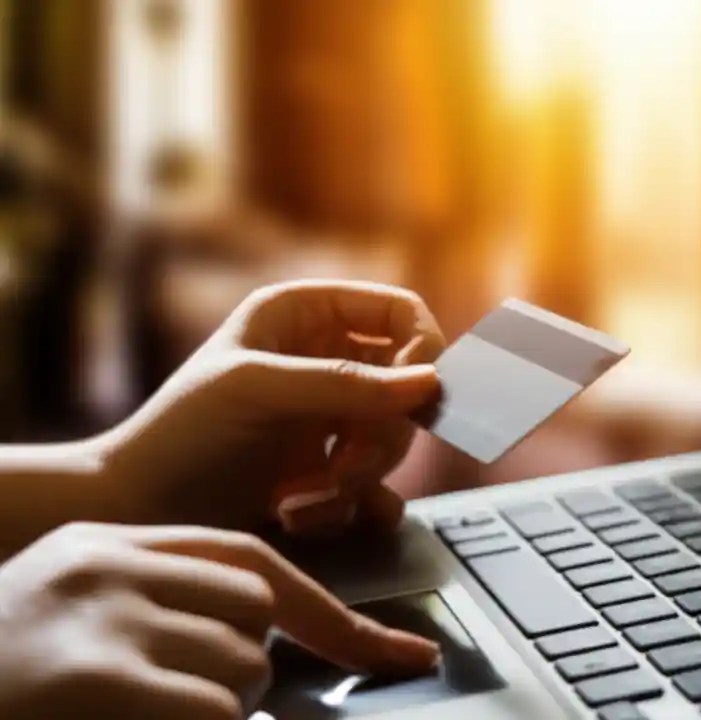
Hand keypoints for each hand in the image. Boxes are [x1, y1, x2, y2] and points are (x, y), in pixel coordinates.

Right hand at [0, 523, 437, 719]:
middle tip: (169, 698)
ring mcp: (98, 618)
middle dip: (242, 673)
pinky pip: (212, 713)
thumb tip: (260, 639)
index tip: (407, 653)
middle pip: (258, 620)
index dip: (338, 618)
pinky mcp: (91, 675)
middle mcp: (108, 565)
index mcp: (108, 547)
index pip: (255, 568)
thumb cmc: (8, 676)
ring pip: (241, 673)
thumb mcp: (81, 618)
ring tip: (129, 710)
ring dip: (211, 711)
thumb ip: (164, 611)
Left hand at [102, 280, 445, 535]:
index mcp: (305, 315)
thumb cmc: (180, 434)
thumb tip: (430, 383)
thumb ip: (346, 383)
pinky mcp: (328, 468)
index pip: (400, 312)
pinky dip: (351, 506)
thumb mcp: (259, 391)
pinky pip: (376, 485)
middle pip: (407, 386)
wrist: (136, 511)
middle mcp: (324, 361)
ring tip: (305, 499)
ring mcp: (329, 417)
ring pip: (396, 439)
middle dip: (381, 435)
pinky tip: (305, 514)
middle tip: (345, 468)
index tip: (419, 397)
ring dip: (360, 477)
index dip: (422, 349)